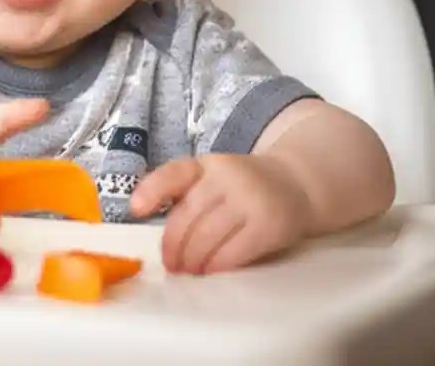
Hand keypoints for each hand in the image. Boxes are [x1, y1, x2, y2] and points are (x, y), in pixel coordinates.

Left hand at [130, 154, 312, 274]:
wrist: (298, 184)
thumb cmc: (244, 187)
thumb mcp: (214, 177)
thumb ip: (188, 197)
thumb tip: (165, 241)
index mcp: (207, 164)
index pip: (174, 173)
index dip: (152, 191)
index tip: (136, 210)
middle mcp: (227, 177)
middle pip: (187, 217)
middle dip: (173, 246)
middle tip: (171, 264)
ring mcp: (249, 200)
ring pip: (207, 237)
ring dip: (192, 260)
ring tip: (189, 270)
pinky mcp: (268, 225)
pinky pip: (233, 252)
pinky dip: (217, 265)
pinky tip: (211, 270)